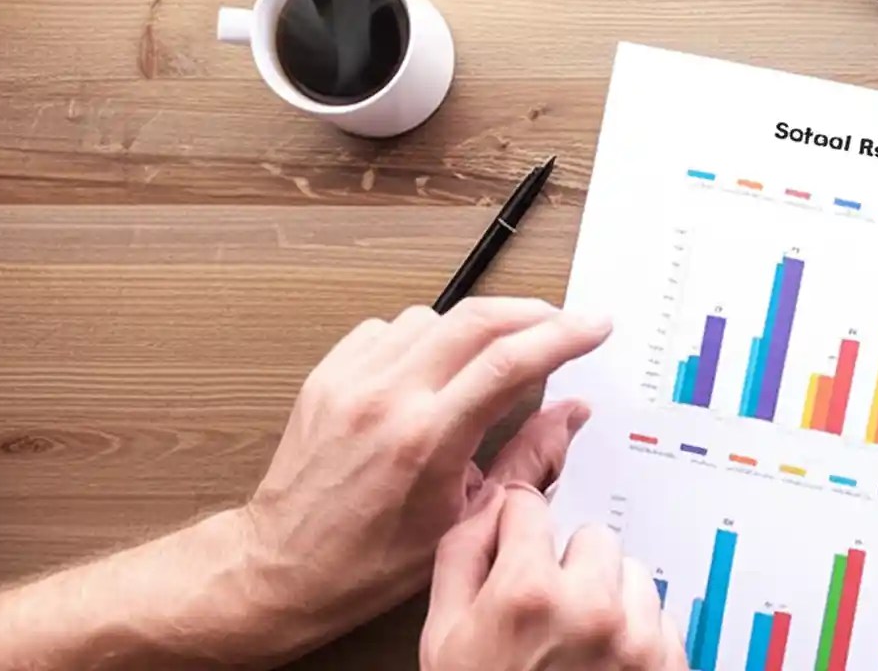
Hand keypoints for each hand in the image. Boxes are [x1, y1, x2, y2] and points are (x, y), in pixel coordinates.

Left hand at [243, 298, 610, 640]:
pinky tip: (432, 366)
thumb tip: (570, 415)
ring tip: (492, 355)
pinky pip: (387, 329)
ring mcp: (352, 381)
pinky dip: (422, 337)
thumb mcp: (465, 521)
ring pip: (432, 316)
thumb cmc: (368, 561)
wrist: (284, 565)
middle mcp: (387, 399)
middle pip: (476, 319)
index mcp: (427, 440)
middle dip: (530, 313)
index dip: (563, 335)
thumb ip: (526, 461)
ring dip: (473, 326)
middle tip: (559, 323)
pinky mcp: (327, 376)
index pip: (509, 363)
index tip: (593, 326)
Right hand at [422, 484, 688, 670]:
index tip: (517, 545)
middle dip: (571, 564)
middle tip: (550, 611)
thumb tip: (487, 505)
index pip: (530, 506)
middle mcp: (591, 608)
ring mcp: (638, 640)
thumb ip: (462, 557)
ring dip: (611, 597)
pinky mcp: (669, 665)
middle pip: (593, 536)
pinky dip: (639, 634)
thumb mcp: (443, 637)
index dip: (516, 527)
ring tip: (580, 643)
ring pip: (634, 574)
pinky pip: (663, 617)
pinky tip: (605, 665)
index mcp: (528, 593)